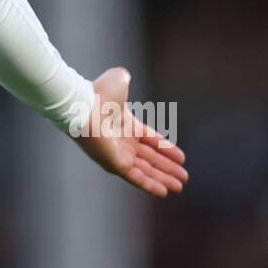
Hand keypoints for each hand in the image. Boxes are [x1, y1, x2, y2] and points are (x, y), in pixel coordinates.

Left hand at [70, 67, 188, 197]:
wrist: (84, 106)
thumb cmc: (99, 93)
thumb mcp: (118, 81)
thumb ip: (123, 79)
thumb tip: (124, 75)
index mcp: (125, 123)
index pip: (149, 139)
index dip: (166, 149)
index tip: (182, 158)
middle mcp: (121, 141)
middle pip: (149, 158)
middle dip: (167, 168)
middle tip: (184, 177)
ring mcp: (117, 154)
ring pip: (145, 170)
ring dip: (162, 178)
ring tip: (179, 186)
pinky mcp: (114, 164)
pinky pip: (135, 177)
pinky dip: (150, 185)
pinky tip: (164, 192)